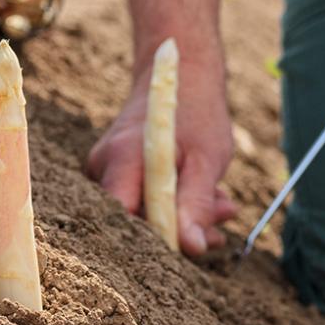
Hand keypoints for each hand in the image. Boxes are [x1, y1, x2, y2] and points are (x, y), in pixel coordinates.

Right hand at [88, 59, 236, 255]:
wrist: (180, 77)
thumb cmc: (196, 114)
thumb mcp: (206, 160)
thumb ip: (196, 204)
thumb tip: (192, 248)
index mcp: (121, 159)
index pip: (124, 219)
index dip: (155, 240)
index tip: (194, 244)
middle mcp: (103, 166)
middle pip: (132, 221)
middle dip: (180, 230)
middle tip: (221, 223)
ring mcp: (105, 171)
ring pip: (142, 214)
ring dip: (184, 217)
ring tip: (220, 203)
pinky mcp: (116, 176)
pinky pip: (143, 203)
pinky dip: (175, 205)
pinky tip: (203, 198)